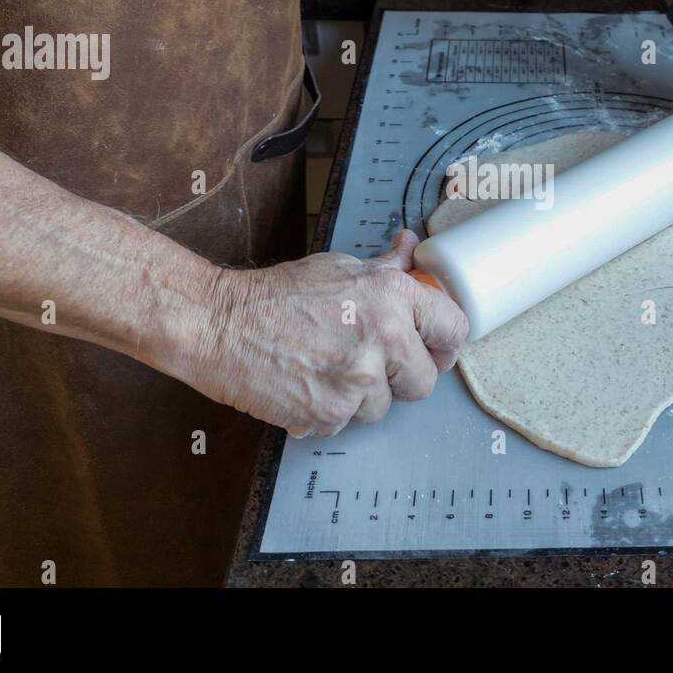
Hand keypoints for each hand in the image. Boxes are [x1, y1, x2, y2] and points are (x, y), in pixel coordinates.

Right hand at [183, 230, 468, 437]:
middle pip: (424, 380)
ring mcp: (358, 379)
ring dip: (360, 397)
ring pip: (383, 407)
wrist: (219, 324)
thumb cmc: (275, 295)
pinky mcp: (331, 413)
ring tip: (326, 369)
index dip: (444, 344)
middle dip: (400, 377)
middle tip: (368, 364)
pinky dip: (328, 412)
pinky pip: (347, 423)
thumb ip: (385, 268)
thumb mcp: (339, 268)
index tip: (433, 350)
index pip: (454, 329)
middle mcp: (383, 336)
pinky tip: (306, 384)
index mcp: (392, 295)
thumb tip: (412, 249)